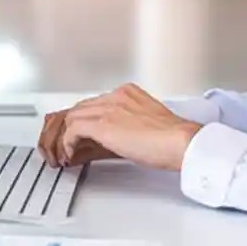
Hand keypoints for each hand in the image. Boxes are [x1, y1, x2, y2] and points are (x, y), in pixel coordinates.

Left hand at [54, 83, 202, 171]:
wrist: (180, 142)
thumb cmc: (172, 138)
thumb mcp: (147, 123)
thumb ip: (128, 123)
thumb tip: (115, 138)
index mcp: (128, 93)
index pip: (96, 102)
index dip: (86, 119)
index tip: (84, 132)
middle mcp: (116, 97)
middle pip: (81, 107)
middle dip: (72, 125)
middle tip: (69, 141)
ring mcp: (108, 109)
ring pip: (73, 116)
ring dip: (66, 135)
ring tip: (66, 150)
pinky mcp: (102, 125)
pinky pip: (73, 130)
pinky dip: (67, 142)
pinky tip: (70, 153)